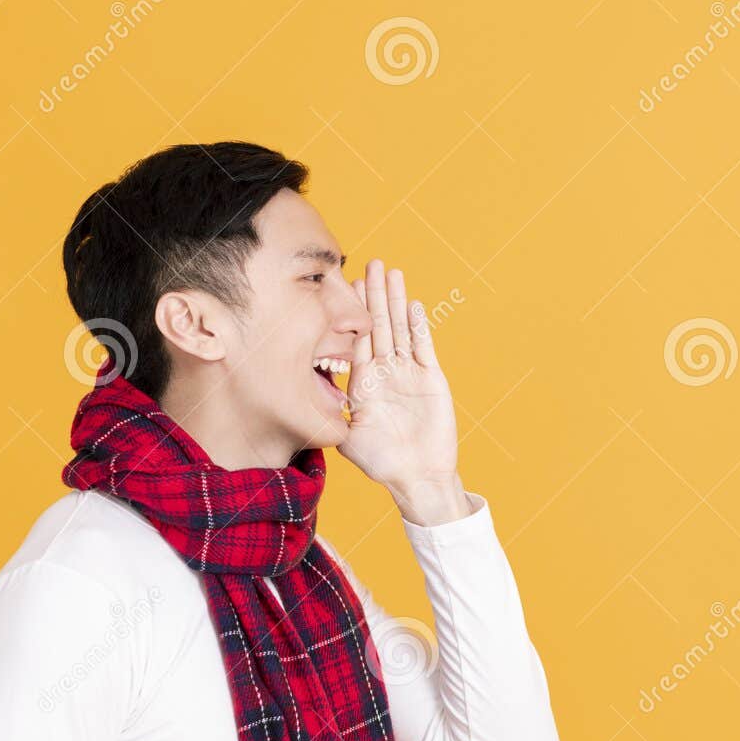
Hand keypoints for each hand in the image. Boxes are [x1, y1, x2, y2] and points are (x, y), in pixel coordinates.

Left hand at [338, 260, 470, 524]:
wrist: (418, 477)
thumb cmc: (383, 463)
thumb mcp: (348, 438)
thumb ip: (333, 417)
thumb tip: (308, 401)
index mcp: (365, 382)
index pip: (357, 339)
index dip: (352, 312)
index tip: (344, 285)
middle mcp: (387, 373)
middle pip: (379, 325)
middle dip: (373, 295)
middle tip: (368, 263)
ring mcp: (410, 374)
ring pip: (401, 329)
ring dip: (395, 301)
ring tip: (391, 272)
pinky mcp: (431, 380)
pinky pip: (423, 348)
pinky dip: (418, 327)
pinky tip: (412, 305)